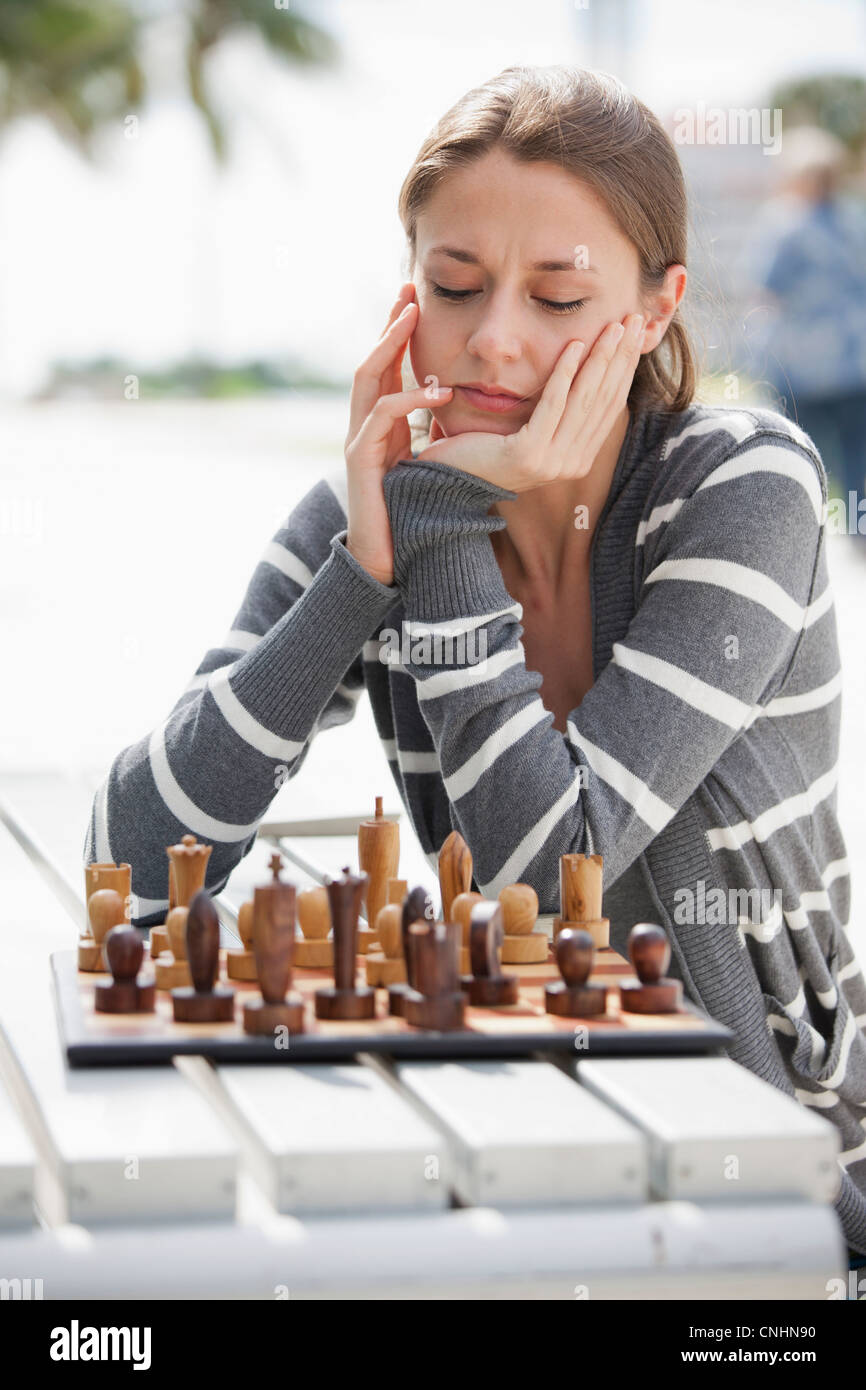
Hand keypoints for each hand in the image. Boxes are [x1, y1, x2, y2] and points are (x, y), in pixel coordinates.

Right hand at [344, 282, 452, 584]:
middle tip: (409, 289)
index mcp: (383, 424)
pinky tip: (437, 392)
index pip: (389, 366)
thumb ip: (439, 432)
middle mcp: (365, 425)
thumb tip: (467, 407)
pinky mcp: (361, 460)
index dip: (400, 331)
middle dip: (389, 324)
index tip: (418, 297)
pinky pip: (382, 418)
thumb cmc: (411, 512)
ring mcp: (359, 440)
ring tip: (412, 318)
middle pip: (371, 360)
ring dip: (390, 345)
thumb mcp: (431, 462)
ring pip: (367, 378)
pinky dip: (408, 400)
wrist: (387, 555)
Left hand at [413, 314, 645, 492]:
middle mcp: (570, 463)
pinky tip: (575, 345)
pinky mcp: (529, 454)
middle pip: (603, 400)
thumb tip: (585, 373)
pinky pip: (552, 405)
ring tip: (612, 326)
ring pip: (584, 400)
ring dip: (601, 359)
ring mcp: (551, 462)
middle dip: (621, 357)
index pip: (609, 406)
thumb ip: (557, 411)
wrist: (445, 481)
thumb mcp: (530, 429)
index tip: (636, 334)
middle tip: (635, 320)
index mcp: (576, 458)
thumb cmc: (481, 450)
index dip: (625, 369)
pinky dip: (565, 373)